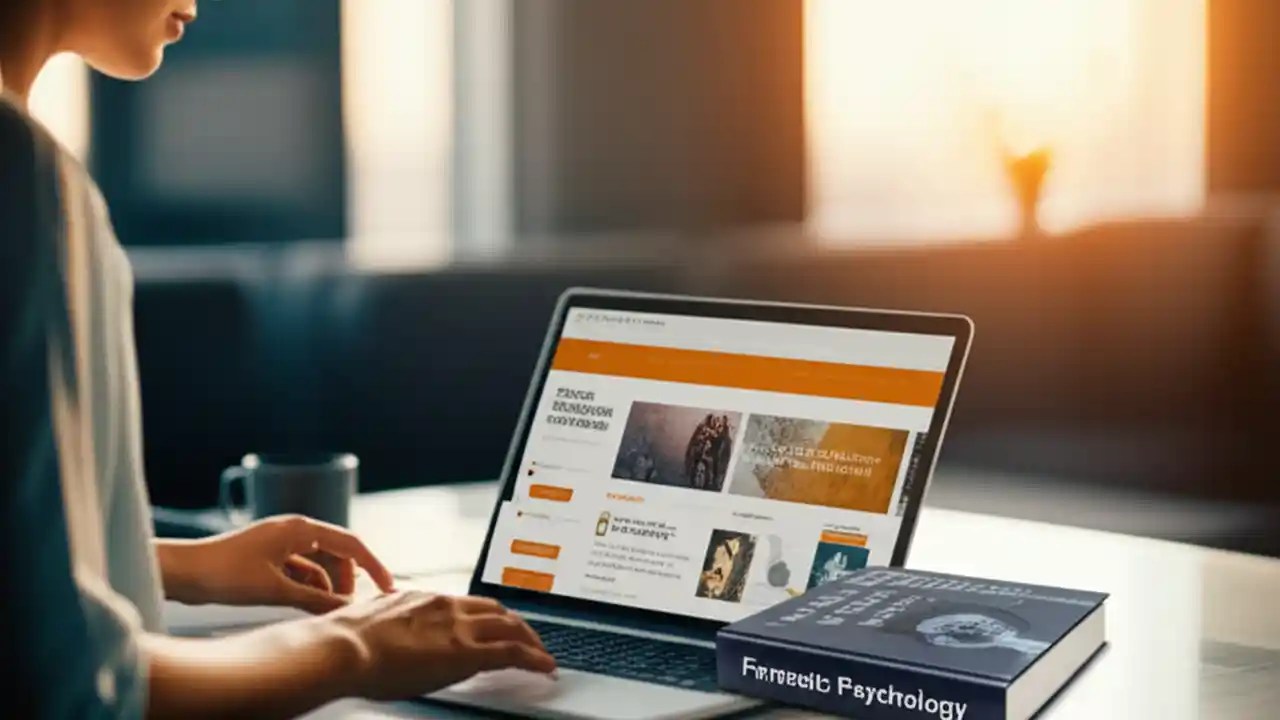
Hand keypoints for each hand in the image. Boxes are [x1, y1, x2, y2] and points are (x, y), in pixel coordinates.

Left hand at [156, 514, 395, 612]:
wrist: (182, 573)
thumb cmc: (224, 573)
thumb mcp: (275, 589)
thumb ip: (314, 598)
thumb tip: (345, 606)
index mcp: (300, 528)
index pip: (350, 543)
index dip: (373, 565)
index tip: (387, 587)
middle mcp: (294, 530)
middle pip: (337, 553)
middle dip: (348, 578)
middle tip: (351, 606)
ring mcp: (281, 544)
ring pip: (319, 564)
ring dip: (328, 585)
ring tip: (329, 609)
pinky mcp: (268, 558)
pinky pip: (300, 571)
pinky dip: (309, 587)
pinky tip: (310, 605)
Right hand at [327, 591, 556, 699]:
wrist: (342, 648)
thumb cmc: (346, 641)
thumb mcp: (374, 622)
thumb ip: (393, 624)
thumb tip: (391, 634)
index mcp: (425, 599)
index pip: (468, 604)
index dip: (488, 616)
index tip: (495, 625)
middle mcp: (447, 606)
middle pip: (496, 610)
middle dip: (517, 624)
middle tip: (528, 639)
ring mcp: (458, 627)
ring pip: (511, 626)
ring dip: (531, 640)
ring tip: (541, 655)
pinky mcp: (465, 651)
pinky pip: (512, 652)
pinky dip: (534, 658)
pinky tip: (545, 667)